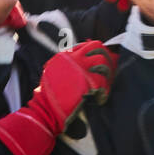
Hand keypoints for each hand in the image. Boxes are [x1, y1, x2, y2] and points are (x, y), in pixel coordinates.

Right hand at [0, 40, 116, 154]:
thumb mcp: (53, 72)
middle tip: (107, 70)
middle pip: (98, 47)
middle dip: (106, 57)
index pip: (87, 45)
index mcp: (65, 56)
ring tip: (104, 85)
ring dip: (107, 73)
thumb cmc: (49, 95)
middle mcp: (73, 58)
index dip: (97, 53)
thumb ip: (66, 64)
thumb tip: (81, 59)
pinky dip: (105, 90)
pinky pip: (103, 80)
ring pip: (103, 61)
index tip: (99, 63)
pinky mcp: (85, 82)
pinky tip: (101, 97)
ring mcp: (79, 69)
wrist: (46, 110)